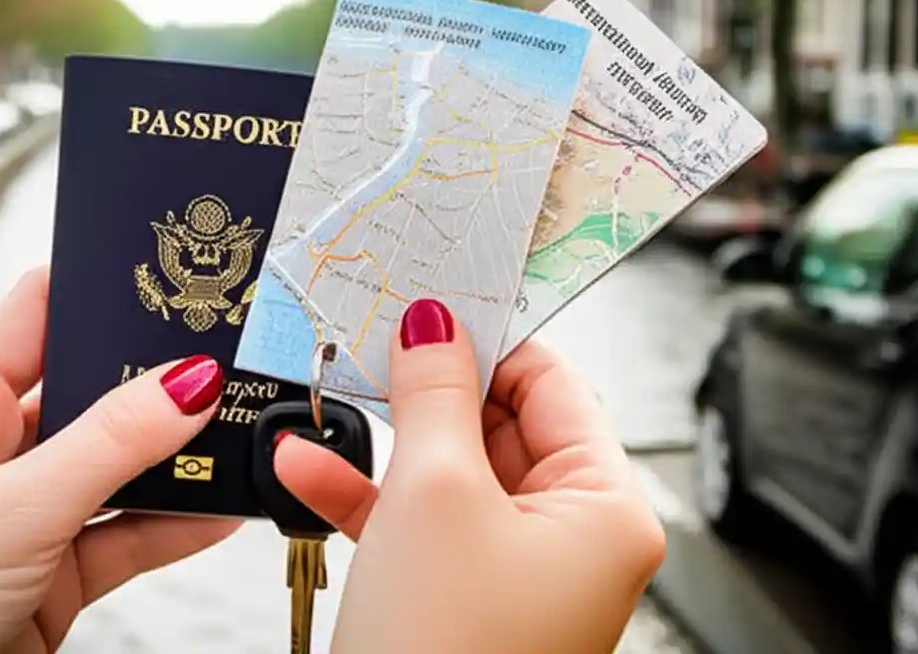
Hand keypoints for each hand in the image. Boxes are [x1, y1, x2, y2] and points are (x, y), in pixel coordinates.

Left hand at [0, 268, 238, 653]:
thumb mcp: (13, 509)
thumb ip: (108, 444)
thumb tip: (188, 381)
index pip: (35, 317)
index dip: (95, 288)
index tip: (167, 269)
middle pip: (92, 391)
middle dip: (155, 377)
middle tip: (225, 354)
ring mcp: (34, 511)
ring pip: (122, 465)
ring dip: (177, 455)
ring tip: (240, 430)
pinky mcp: (62, 570)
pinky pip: (134, 531)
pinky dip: (179, 522)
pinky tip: (223, 507)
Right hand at [277, 299, 665, 653]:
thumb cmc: (448, 653)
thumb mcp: (433, 493)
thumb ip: (434, 394)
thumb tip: (433, 324)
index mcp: (607, 507)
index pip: (554, 383)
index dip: (492, 335)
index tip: (436, 299)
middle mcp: (573, 537)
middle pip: (501, 423)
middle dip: (429, 385)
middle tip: (375, 340)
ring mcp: (517, 569)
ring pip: (453, 473)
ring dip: (387, 440)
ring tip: (333, 395)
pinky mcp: (464, 595)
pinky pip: (422, 524)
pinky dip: (371, 495)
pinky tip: (310, 466)